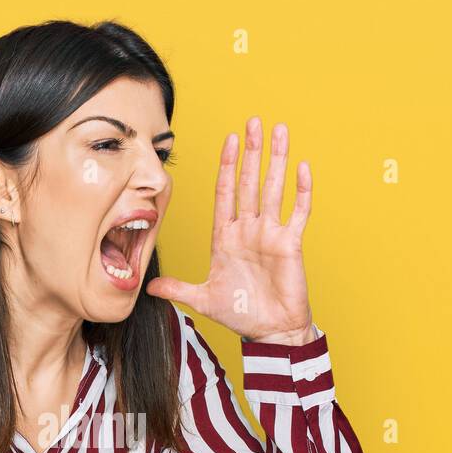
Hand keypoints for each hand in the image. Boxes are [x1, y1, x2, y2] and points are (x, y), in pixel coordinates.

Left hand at [145, 117, 314, 343]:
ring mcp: (270, 234)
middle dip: (250, 152)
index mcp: (226, 237)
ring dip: (276, 159)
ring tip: (279, 131)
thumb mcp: (202, 299)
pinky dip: (302, 191)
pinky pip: (298, 212)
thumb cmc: (240, 314)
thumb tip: (148, 286)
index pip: (225, 193)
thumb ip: (178, 289)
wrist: (269, 332)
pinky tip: (302, 168)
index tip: (227, 140)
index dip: (226, 167)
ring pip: (274, 188)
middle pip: (249, 182)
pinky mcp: (290, 244)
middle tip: (252, 121)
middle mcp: (248, 229)